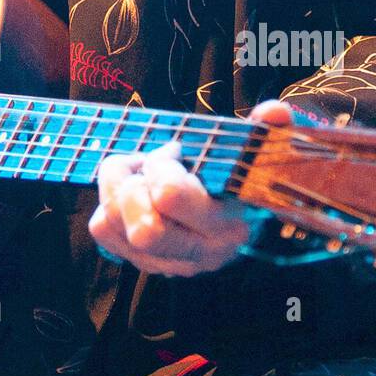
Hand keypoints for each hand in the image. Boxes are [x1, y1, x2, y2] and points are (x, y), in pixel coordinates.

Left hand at [88, 100, 292, 276]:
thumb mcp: (259, 151)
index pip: (170, 197)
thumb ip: (268, 130)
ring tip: (139, 172)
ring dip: (116, 187)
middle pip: (143, 229)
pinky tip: (133, 193)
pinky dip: (107, 204)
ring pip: (112, 224)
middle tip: (147, 165)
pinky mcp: (141, 262)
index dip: (161, 166)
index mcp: (227, 225)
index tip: (175, 153)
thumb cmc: (241, 176)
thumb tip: (274, 112)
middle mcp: (198, 253)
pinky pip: (102, 230)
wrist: (238, 214)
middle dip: (134, 184)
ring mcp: (167, 263)